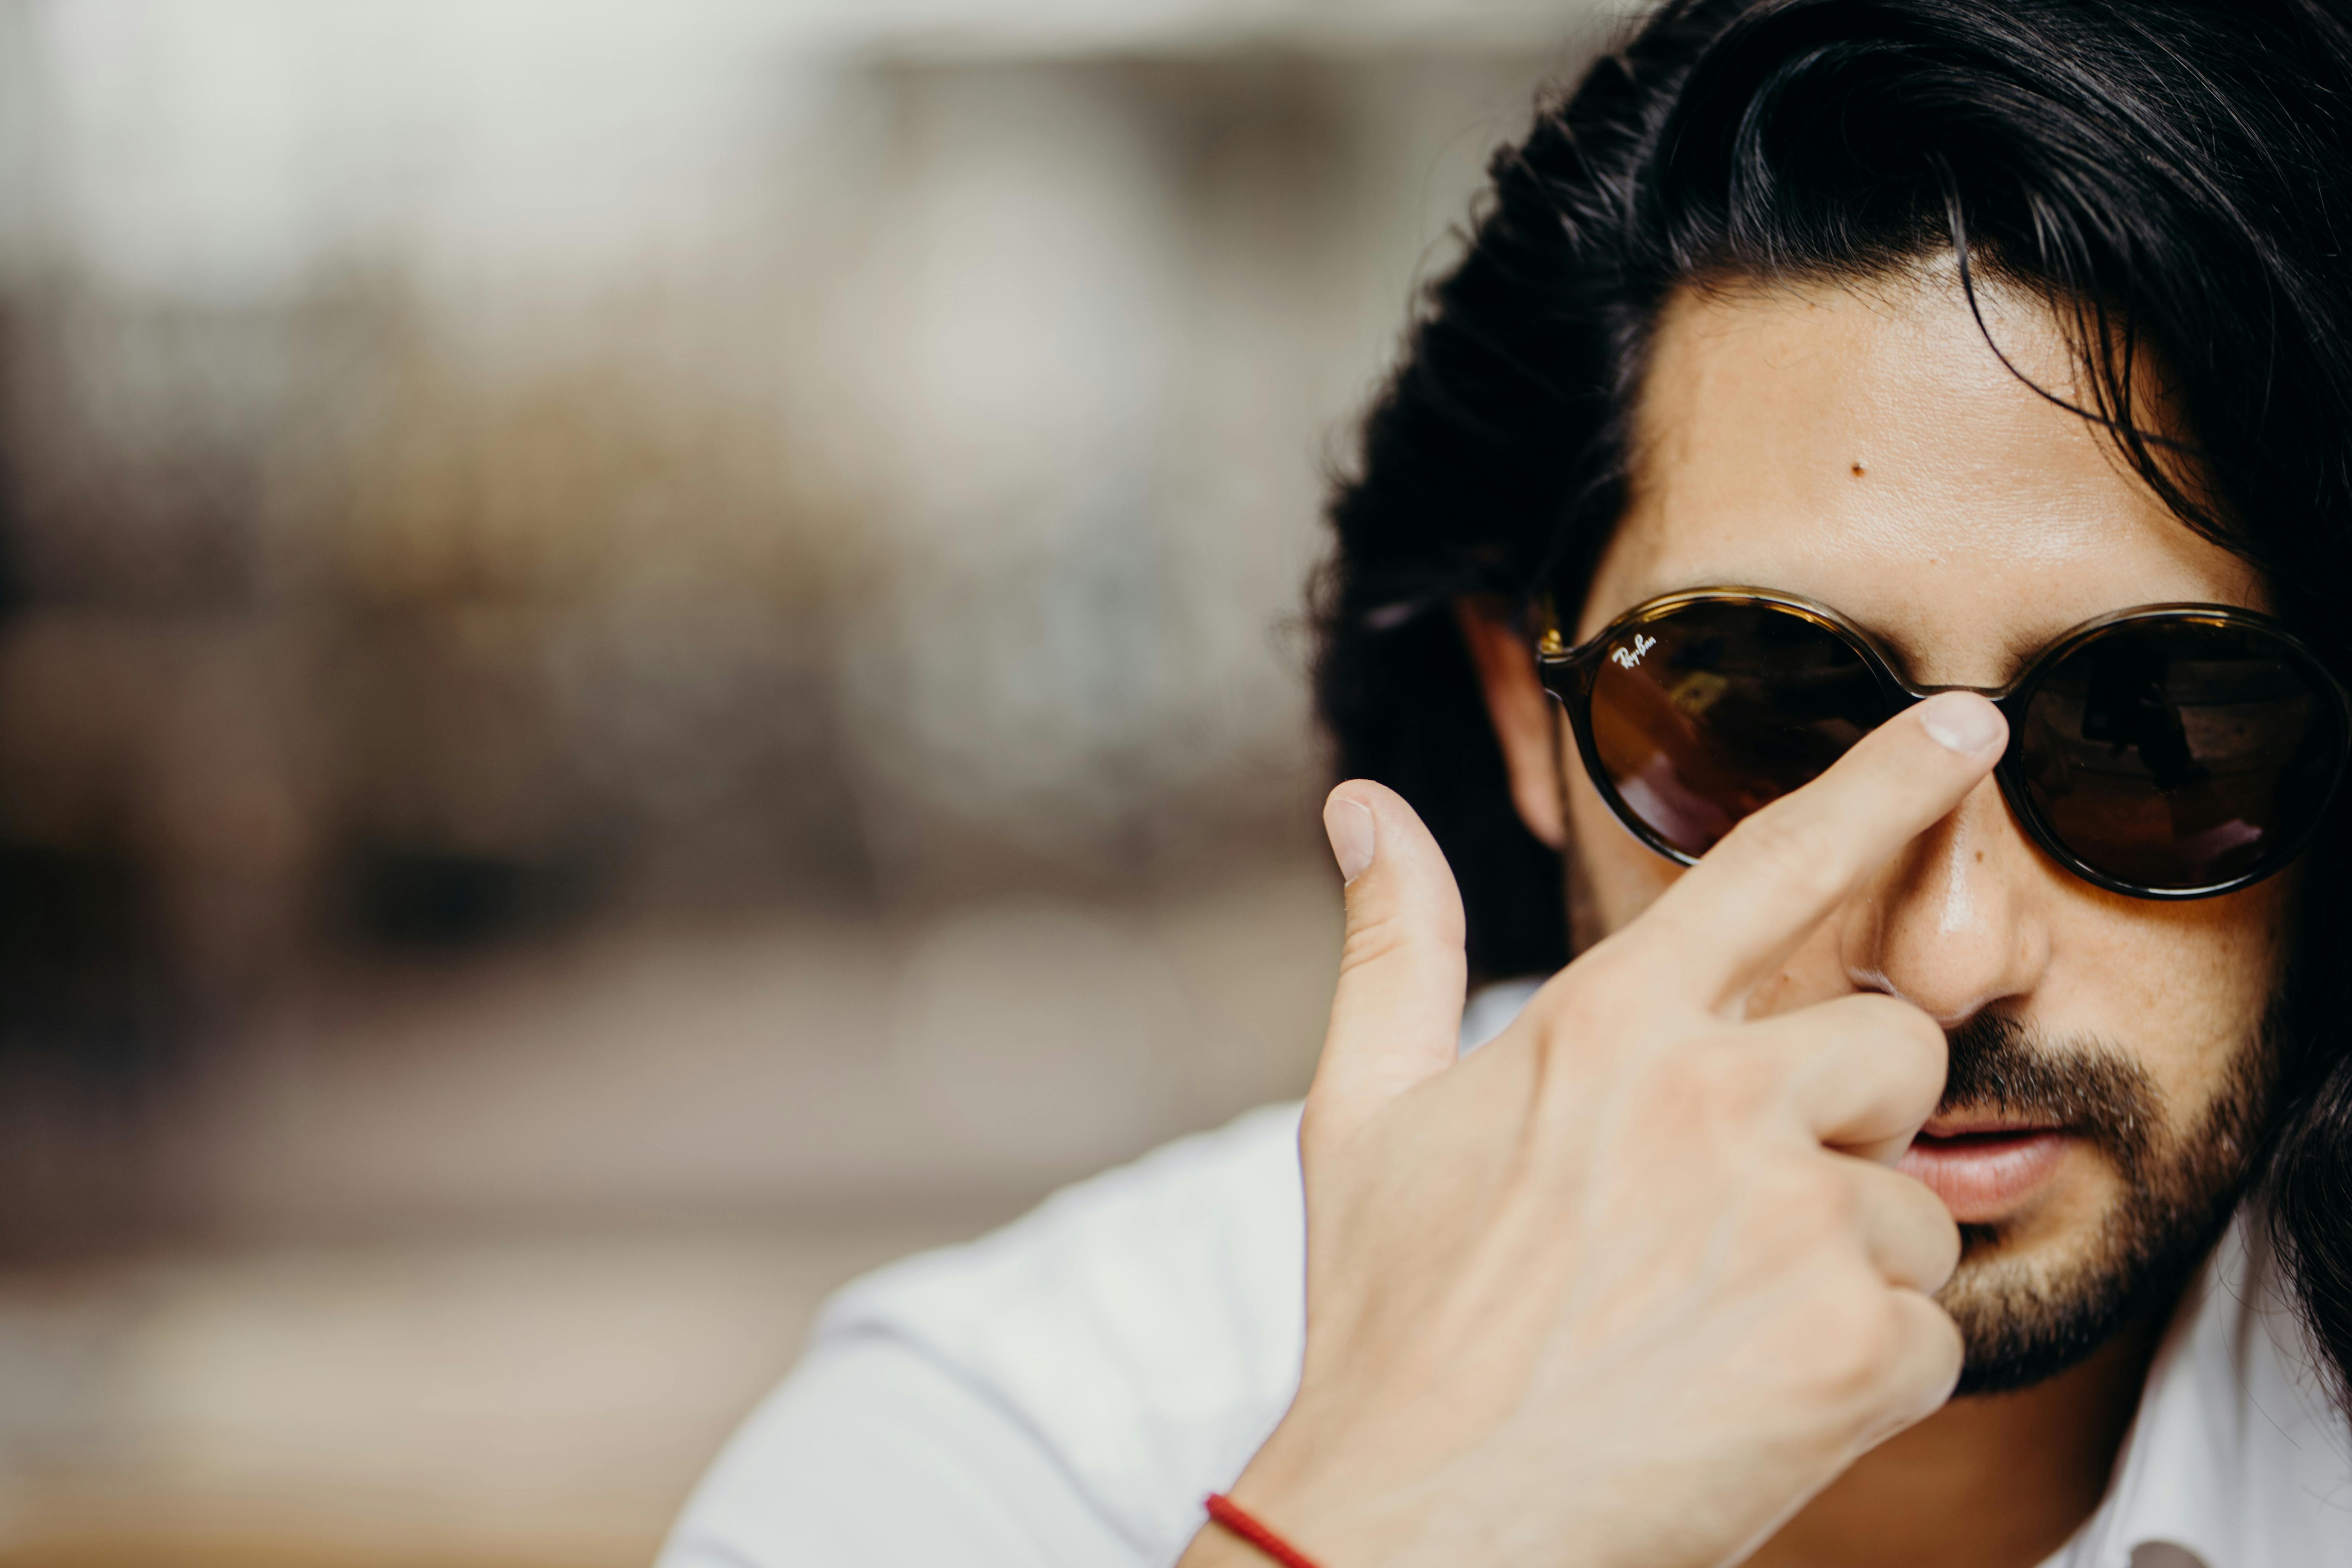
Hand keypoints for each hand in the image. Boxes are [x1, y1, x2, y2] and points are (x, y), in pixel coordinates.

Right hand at [1182, 691, 2006, 1567]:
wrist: (1420, 1525)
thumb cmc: (1391, 1320)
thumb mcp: (1365, 1116)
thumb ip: (1395, 945)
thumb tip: (1361, 807)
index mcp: (1609, 1024)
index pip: (1780, 860)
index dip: (1888, 777)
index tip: (1968, 721)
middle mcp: (1714, 1096)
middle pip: (1888, 1049)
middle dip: (1835, 1122)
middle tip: (1720, 1218)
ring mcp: (1794, 1220)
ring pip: (1914, 1202)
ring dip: (1844, 1261)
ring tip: (1711, 1325)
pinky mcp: (1858, 1347)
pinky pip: (1932, 1325)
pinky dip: (1862, 1370)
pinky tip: (1749, 1397)